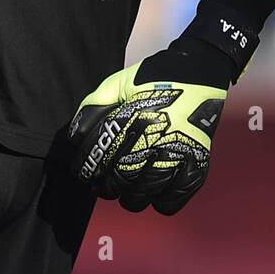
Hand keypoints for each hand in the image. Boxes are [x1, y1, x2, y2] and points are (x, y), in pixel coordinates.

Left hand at [66, 52, 227, 215]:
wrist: (199, 71)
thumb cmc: (155, 78)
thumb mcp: (118, 83)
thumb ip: (94, 106)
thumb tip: (74, 137)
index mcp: (131, 119)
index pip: (96, 156)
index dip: (85, 169)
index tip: (83, 173)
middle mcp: (152, 140)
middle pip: (117, 181)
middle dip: (105, 187)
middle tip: (104, 185)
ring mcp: (176, 156)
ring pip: (142, 196)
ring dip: (130, 198)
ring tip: (128, 190)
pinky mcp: (196, 165)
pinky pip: (171, 201)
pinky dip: (160, 203)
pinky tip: (155, 192)